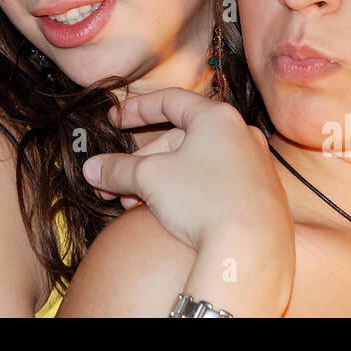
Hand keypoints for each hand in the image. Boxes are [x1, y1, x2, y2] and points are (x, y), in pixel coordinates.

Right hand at [81, 87, 289, 254]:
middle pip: (180, 139)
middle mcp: (241, 134)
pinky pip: (214, 184)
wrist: (251, 250)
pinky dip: (185, 193)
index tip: (114, 120)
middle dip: (142, 163)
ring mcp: (254, 165)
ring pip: (195, 164)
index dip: (136, 109)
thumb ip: (118, 169)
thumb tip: (92, 169)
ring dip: (159, 181)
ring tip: (133, 205)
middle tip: (116, 184)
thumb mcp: (150, 178)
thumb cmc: (203, 200)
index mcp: (217, 117)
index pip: (169, 100)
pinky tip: (164, 215)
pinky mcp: (259, 195)